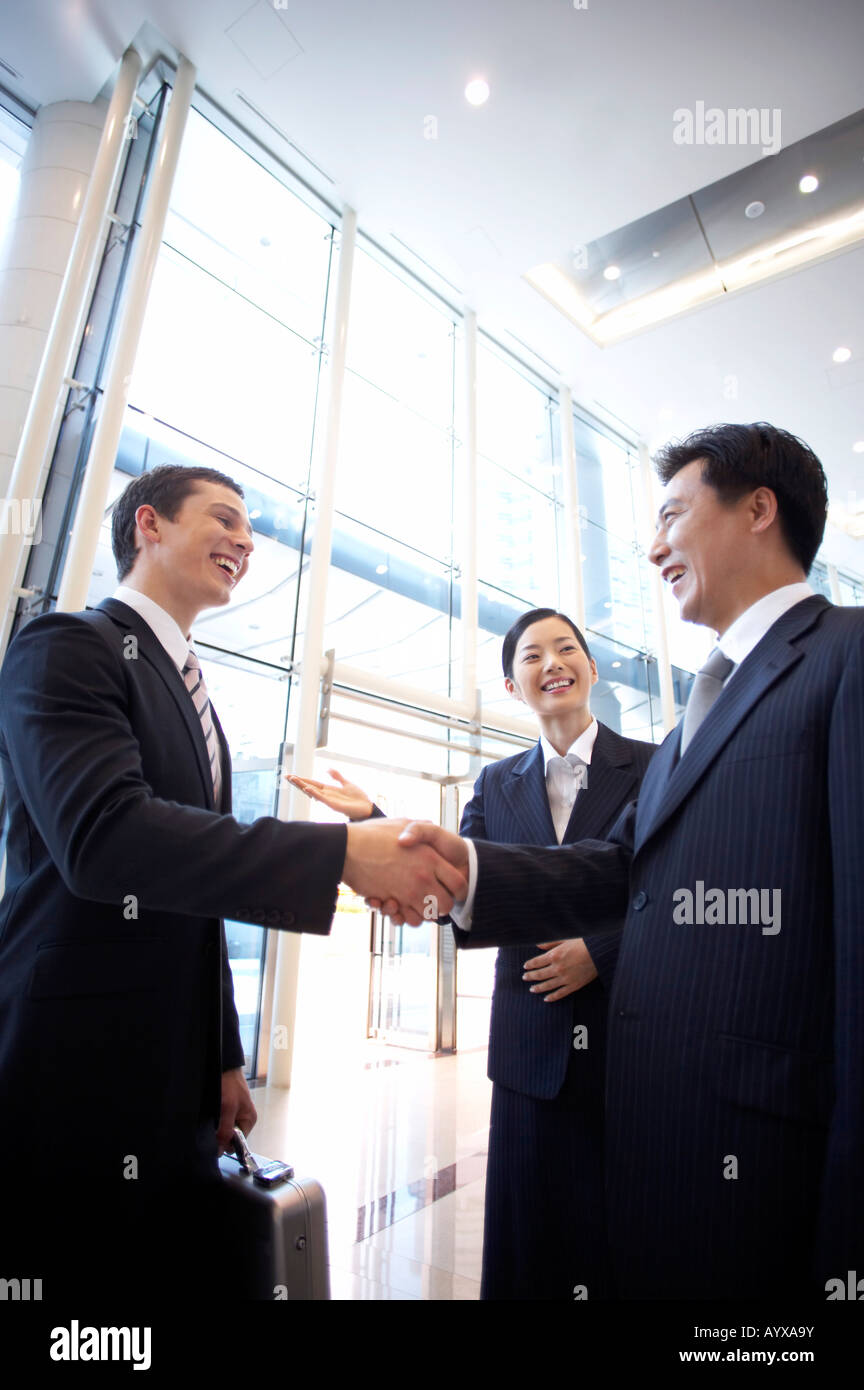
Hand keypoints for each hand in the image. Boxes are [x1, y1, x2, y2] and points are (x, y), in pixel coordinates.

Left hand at [218, 1067, 256, 1154]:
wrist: (223, 1064)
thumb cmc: (229, 1083)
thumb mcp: (228, 1108)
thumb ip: (225, 1130)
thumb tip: (220, 1150)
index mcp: (249, 1120)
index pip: (238, 1143)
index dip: (226, 1144)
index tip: (216, 1138)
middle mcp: (243, 1118)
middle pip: (229, 1136)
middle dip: (220, 1133)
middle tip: (213, 1123)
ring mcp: (234, 1113)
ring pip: (222, 1128)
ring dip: (215, 1125)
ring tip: (212, 1114)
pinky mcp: (225, 1108)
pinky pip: (219, 1120)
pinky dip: (213, 1118)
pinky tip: (210, 1111)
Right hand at [285, 769, 373, 820]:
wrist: (367, 807)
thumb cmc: (358, 798)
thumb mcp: (347, 784)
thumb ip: (337, 777)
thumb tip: (328, 769)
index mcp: (328, 790)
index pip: (312, 783)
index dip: (302, 780)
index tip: (291, 776)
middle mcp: (326, 795)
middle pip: (309, 787)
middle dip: (298, 782)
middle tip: (286, 777)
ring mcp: (329, 800)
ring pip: (312, 792)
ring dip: (303, 786)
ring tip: (293, 780)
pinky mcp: (334, 805)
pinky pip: (322, 798)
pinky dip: (314, 794)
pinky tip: (307, 789)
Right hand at [342, 818, 467, 925]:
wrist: (347, 848)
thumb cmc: (373, 834)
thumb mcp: (402, 823)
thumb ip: (420, 828)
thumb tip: (429, 825)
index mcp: (430, 858)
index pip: (458, 884)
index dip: (458, 890)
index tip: (451, 889)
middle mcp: (423, 877)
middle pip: (447, 905)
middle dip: (442, 905)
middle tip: (433, 898)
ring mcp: (408, 891)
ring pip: (428, 916)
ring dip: (423, 912)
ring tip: (414, 902)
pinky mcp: (392, 901)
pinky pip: (408, 919)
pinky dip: (405, 916)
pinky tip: (398, 905)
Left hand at [522, 938, 597, 1001]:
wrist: (599, 952)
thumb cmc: (583, 943)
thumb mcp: (565, 939)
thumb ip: (550, 943)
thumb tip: (538, 945)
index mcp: (554, 955)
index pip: (537, 962)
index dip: (530, 965)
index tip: (525, 966)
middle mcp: (557, 968)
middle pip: (539, 974)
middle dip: (530, 976)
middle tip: (525, 977)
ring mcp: (565, 978)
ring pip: (547, 985)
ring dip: (538, 988)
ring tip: (532, 989)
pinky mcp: (573, 985)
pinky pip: (560, 993)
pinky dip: (552, 997)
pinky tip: (546, 999)